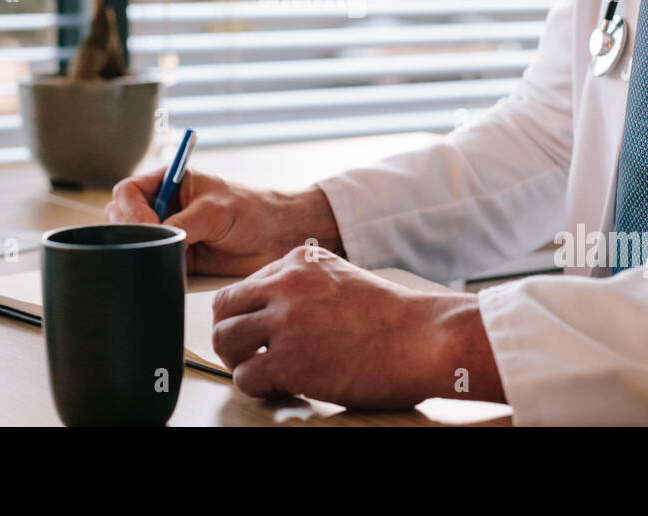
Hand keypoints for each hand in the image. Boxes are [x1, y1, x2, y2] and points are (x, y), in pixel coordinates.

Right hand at [106, 168, 343, 275]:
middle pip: (123, 220)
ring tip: (165, 257)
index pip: (128, 192)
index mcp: (169, 183)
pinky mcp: (179, 259)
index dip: (130, 210)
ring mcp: (170, 235)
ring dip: (143, 252)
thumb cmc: (254, 210)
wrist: (278, 238)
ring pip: (137, 245)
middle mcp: (165, 208)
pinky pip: (156, 265)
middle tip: (152, 245)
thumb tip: (154, 239)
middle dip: (131, 233)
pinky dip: (156, 269)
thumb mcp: (216, 210)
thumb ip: (183, 223)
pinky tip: (168, 272)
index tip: (148, 226)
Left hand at [211, 246, 505, 407]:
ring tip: (265, 372)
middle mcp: (286, 284)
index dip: (245, 315)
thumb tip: (269, 310)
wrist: (424, 338)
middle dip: (231, 336)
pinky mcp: (290, 361)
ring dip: (240, 362)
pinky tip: (285, 387)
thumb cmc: (392, 317)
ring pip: (225, 340)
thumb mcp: (340, 277)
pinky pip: (246, 377)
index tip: (257, 333)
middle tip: (248, 355)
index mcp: (298, 260)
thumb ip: (302, 285)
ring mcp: (285, 322)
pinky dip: (259, 388)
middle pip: (223, 309)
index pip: (243, 286)